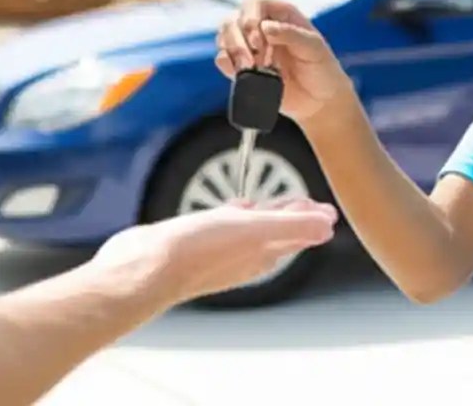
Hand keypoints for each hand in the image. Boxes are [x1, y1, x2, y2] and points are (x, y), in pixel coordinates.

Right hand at [91, 198, 337, 306]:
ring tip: (273, 204)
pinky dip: (233, 216)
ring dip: (263, 216)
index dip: (311, 218)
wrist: (143, 268)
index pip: (296, 233)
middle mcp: (243, 255)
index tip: (325, 208)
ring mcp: (217, 251)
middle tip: (307, 203)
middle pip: (277, 232)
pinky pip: (222, 227)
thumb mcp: (254, 231)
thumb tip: (328, 227)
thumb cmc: (197, 252)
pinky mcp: (193, 244)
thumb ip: (292, 227)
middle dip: (292, 216)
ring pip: (250, 230)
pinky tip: (231, 209)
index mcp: (262, 252)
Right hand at [215, 0, 350, 122]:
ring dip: (233, 52)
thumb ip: (292, 34)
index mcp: (280, 15)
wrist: (320, 101)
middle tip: (254, 60)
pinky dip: (227, 64)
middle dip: (239, 40)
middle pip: (233, 20)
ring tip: (250, 69)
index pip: (254, 4)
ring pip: (224, 37)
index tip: (258, 40)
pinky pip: (223, 59)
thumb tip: (266, 27)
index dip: (250, 18)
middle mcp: (262, 26)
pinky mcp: (243, 67)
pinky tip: (243, 74)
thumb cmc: (322, 69)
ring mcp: (250, 47)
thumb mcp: (315, 49)